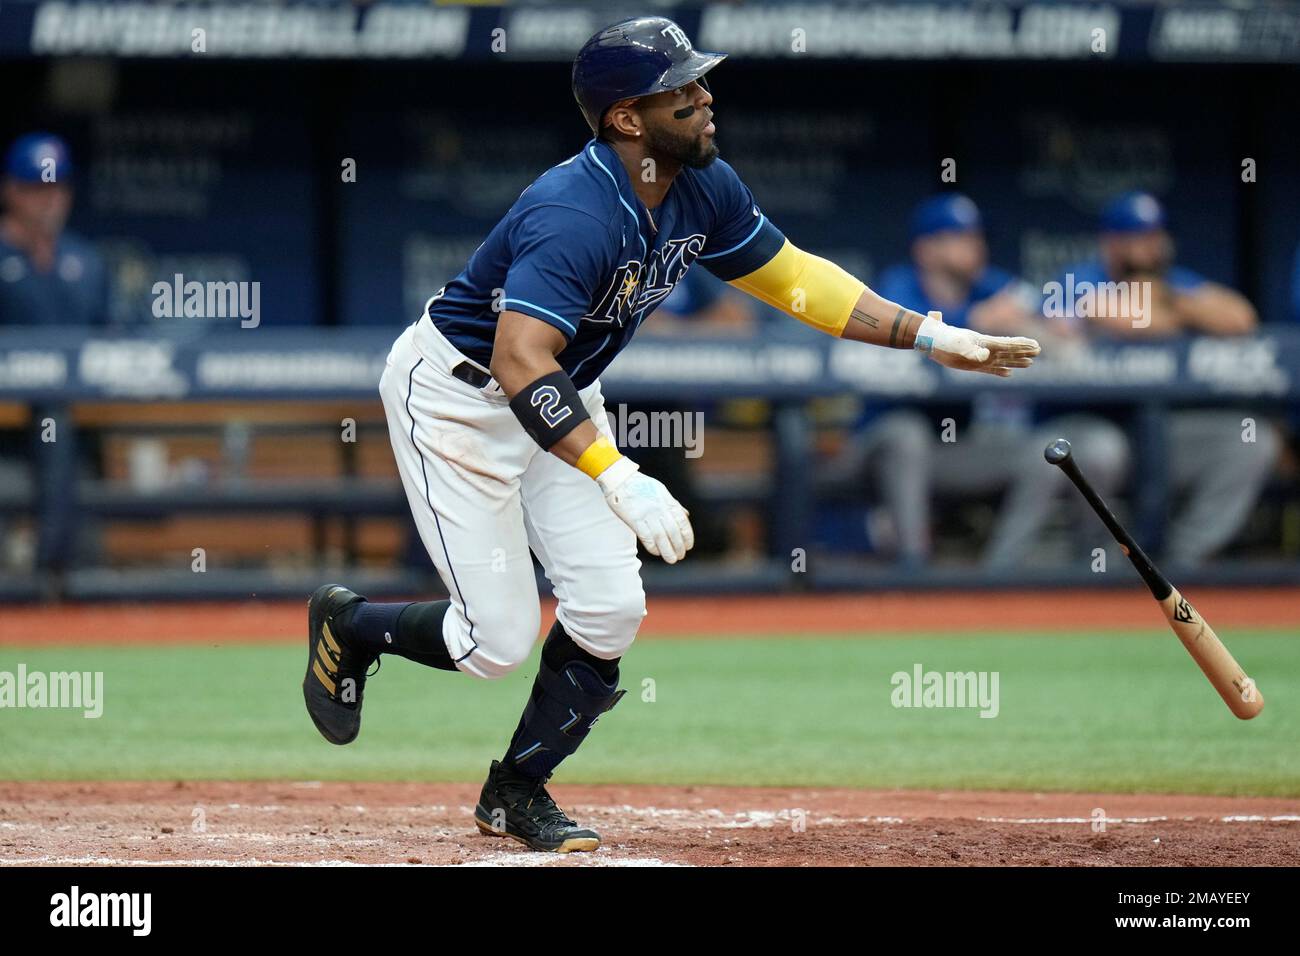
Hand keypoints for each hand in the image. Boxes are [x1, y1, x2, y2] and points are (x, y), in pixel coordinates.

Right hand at [597, 457, 694, 563]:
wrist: (620, 479)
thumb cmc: (641, 485)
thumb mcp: (662, 490)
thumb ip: (674, 504)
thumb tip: (686, 515)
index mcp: (668, 501)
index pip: (682, 522)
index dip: (687, 536)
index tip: (688, 546)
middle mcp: (660, 509)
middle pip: (673, 532)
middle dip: (679, 546)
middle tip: (680, 556)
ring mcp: (647, 515)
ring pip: (661, 538)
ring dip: (668, 551)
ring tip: (671, 559)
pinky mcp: (634, 520)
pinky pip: (646, 537)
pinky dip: (653, 547)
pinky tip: (657, 552)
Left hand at [915, 311, 1039, 376]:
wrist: (928, 339)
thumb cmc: (941, 339)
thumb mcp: (955, 345)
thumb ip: (970, 350)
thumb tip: (985, 355)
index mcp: (982, 342)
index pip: (1006, 344)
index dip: (1021, 344)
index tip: (1035, 344)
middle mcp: (983, 348)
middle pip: (1008, 350)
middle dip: (1023, 351)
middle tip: (1039, 350)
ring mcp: (978, 356)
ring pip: (1002, 359)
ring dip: (1016, 361)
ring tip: (1030, 362)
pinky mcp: (971, 364)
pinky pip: (989, 369)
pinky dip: (999, 371)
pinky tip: (1008, 374)